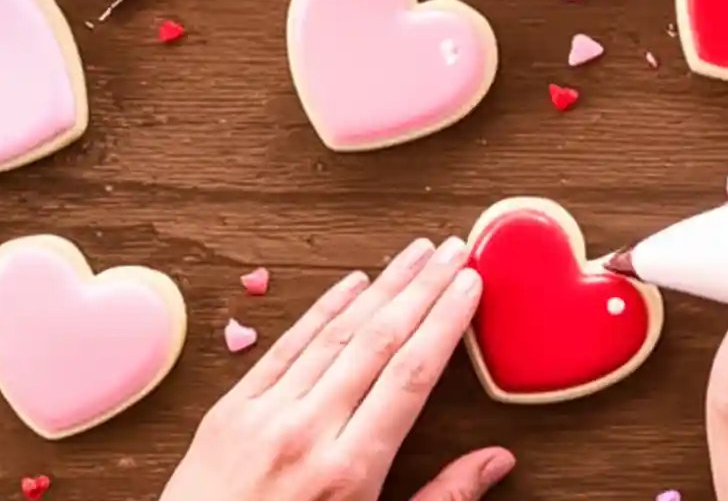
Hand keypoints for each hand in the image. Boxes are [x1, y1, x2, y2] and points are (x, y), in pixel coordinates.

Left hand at [160, 237, 514, 500]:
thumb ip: (441, 500)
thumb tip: (497, 461)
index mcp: (351, 470)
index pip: (412, 374)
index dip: (446, 321)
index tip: (470, 284)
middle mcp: (307, 432)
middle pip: (379, 341)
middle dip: (422, 288)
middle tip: (453, 251)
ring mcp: (264, 416)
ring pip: (335, 333)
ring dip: (381, 286)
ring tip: (415, 253)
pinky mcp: (230, 411)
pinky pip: (284, 347)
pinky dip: (321, 310)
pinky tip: (350, 283)